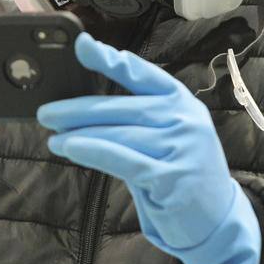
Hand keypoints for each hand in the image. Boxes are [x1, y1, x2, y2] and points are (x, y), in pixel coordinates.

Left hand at [38, 33, 260, 263]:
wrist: (216, 218)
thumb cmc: (181, 172)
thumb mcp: (169, 135)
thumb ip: (138, 117)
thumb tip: (84, 106)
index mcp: (182, 101)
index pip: (142, 74)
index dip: (110, 60)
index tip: (82, 45)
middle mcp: (184, 119)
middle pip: (122, 107)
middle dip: (79, 109)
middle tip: (47, 112)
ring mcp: (180, 148)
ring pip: (118, 134)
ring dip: (79, 134)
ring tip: (53, 136)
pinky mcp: (170, 178)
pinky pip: (122, 160)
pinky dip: (93, 151)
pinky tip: (71, 147)